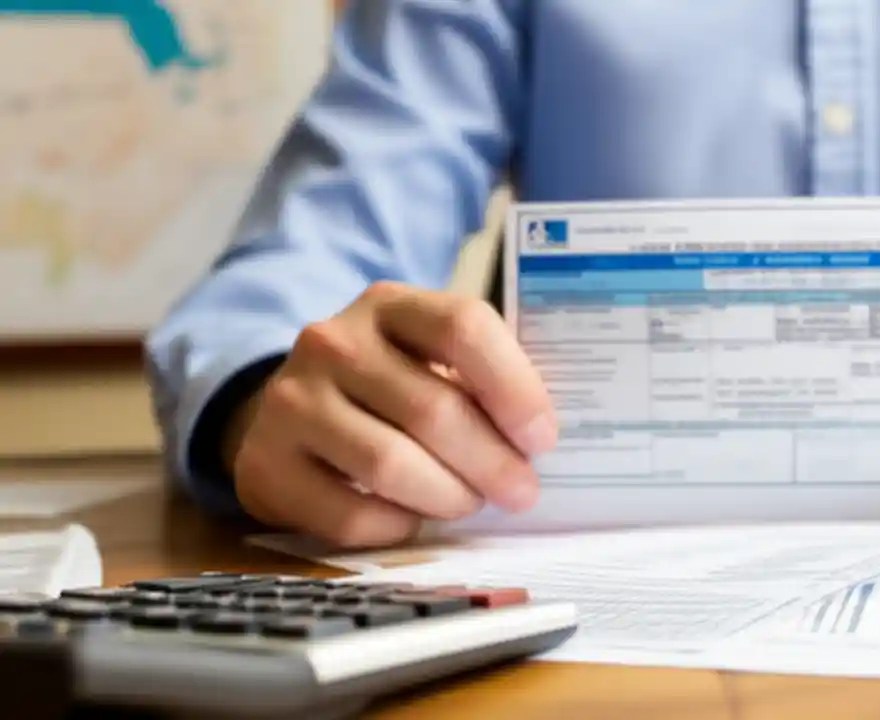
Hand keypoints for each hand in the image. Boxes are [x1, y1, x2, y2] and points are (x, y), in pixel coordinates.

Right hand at [225, 282, 557, 547]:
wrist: (282, 412)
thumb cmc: (386, 387)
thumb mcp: (427, 358)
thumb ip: (480, 379)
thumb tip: (542, 439)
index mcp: (389, 305)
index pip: (463, 327)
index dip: (515, 387)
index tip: (542, 437)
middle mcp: (334, 342)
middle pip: (433, 408)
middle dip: (492, 462)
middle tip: (521, 491)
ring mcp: (292, 402)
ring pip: (390, 465)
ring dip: (448, 497)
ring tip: (469, 503)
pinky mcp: (266, 464)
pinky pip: (349, 515)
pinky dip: (396, 527)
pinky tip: (413, 519)